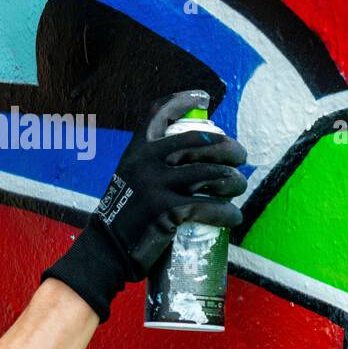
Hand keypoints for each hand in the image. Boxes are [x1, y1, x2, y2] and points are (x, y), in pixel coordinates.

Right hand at [40, 90, 248, 322]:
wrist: (107, 250)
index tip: (202, 98)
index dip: (182, 100)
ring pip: (212, 174)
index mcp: (137, 151)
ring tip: (239, 187)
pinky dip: (227, 212)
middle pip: (200, 142)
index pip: (158, 113)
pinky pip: (209, 206)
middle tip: (240, 158)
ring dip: (234, 181)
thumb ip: (152, 165)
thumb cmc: (125, 217)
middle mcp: (146, 162)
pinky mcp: (167, 211)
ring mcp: (156, 185)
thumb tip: (194, 159)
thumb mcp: (131, 179)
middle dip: (228, 147)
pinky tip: (233, 216)